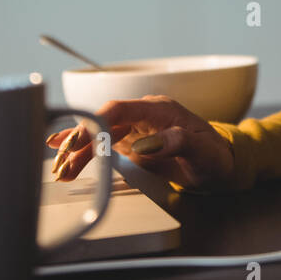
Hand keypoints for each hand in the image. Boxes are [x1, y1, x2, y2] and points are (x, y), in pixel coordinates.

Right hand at [47, 95, 234, 191]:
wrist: (220, 165)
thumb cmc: (214, 155)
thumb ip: (179, 142)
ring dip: (77, 151)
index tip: (78, 142)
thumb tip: (147, 142)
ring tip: (59, 170)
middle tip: (62, 165)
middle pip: (103, 123)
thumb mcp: (202, 151)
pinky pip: (103, 144)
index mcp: (158, 109)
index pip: (119, 110)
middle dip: (80, 142)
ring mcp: (136, 130)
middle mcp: (143, 116)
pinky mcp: (131, 144)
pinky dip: (83, 148)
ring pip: (99, 135)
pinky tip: (61, 151)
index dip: (96, 123)